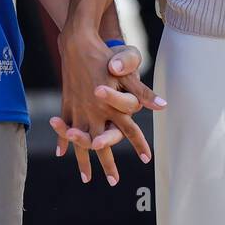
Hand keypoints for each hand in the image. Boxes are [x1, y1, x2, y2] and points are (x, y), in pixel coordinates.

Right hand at [50, 27, 164, 185]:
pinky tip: (62, 152)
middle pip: (102, 143)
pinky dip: (64, 140)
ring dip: (83, 161)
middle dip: (108, 164)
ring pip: (80, 141)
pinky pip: (65, 127)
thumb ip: (142, 93)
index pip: (129, 130)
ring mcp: (78, 109)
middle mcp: (94, 111)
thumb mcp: (128, 72)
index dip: (139, 144)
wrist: (77, 43)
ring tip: (86, 178)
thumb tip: (162, 106)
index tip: (148, 159)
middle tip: (114, 181)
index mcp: (112, 105)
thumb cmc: (106, 56)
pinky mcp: (67, 104)